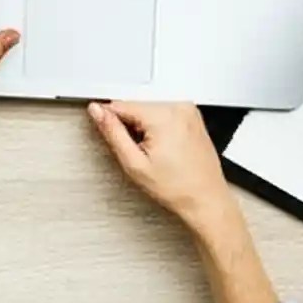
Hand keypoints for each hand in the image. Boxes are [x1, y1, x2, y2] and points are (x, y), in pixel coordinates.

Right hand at [87, 101, 234, 232]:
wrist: (206, 198)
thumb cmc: (177, 188)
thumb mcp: (135, 164)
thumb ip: (112, 133)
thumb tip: (97, 111)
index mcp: (163, 116)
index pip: (120, 104)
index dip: (110, 121)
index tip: (114, 138)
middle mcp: (179, 107)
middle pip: (136, 105)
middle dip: (130, 126)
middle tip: (140, 151)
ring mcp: (188, 110)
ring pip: (148, 108)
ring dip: (144, 126)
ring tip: (156, 151)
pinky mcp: (192, 115)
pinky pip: (163, 112)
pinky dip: (158, 127)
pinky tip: (166, 147)